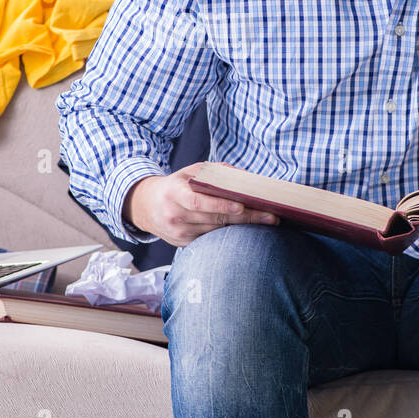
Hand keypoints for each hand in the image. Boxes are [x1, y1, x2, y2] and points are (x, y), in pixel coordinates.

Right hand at [123, 161, 278, 247]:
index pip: (198, 202)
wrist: (147, 206)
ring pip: (216, 232)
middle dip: (245, 218)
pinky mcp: (183, 245)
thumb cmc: (176, 185)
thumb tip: (245, 177)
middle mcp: (175, 216)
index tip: (242, 206)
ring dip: (242, 228)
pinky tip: (246, 231)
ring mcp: (178, 233)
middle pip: (214, 219)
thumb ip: (216, 172)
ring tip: (266, 222)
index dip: (221, 205)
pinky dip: (228, 235)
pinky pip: (210, 240)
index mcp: (174, 194)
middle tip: (271, 217)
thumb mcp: (191, 172)